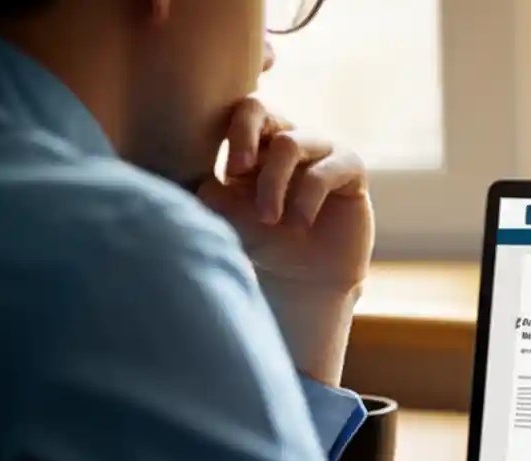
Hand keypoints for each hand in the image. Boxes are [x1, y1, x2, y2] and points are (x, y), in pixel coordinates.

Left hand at [197, 98, 373, 384]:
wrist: (305, 280)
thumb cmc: (263, 243)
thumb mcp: (226, 216)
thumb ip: (206, 190)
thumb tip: (179, 174)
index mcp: (256, 144)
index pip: (242, 111)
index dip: (233, 129)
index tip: (228, 169)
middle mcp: (288, 140)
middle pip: (263, 110)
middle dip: (244, 136)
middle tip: (235, 172)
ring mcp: (322, 153)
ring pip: (292, 143)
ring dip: (274, 183)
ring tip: (270, 220)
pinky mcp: (351, 172)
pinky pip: (329, 168)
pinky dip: (308, 197)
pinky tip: (300, 224)